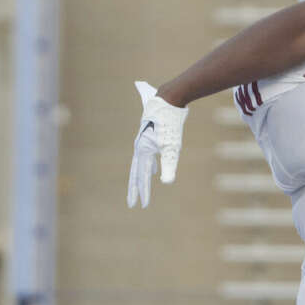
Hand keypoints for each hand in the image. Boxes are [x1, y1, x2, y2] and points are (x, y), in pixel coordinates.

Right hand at [127, 80, 187, 208]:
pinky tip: (156, 169)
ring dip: (143, 177)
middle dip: (136, 189)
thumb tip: (168, 183)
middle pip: (137, 172)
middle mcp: (140, 146)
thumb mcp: (172, 147)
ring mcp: (145, 140)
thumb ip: (169, 165)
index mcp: (142, 150)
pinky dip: (151, 164)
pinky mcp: (152, 136)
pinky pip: (149, 155)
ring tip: (143, 188)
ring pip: (142, 163)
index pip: (141, 176)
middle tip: (132, 204)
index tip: (143, 206)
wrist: (169, 98)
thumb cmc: (171, 123)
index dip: (142, 192)